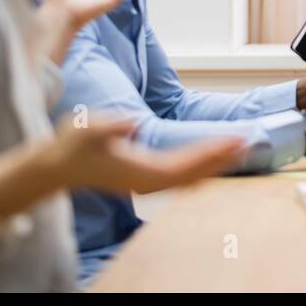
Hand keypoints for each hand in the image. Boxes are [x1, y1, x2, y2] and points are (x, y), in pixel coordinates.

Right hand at [50, 117, 243, 193]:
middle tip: (249, 141)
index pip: (186, 164)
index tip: (235, 140)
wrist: (55, 168)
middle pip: (195, 175)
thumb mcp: (86, 128)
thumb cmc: (71, 146)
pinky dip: (202, 169)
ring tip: (239, 149)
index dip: (213, 152)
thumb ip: (109, 125)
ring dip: (216, 165)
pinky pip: (182, 178)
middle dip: (223, 159)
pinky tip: (212, 163)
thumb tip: (132, 122)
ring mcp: (147, 184)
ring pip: (191, 179)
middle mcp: (148, 182)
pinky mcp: (145, 180)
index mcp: (140, 171)